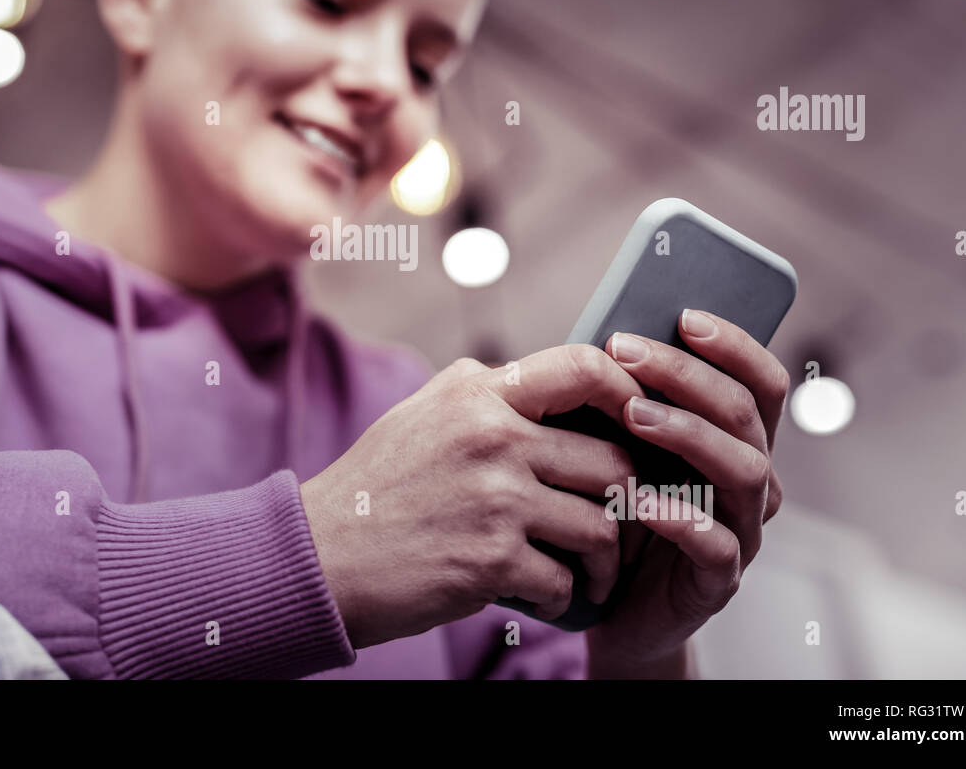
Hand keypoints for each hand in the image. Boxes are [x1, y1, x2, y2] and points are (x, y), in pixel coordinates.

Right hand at [300, 345, 643, 648]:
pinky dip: (564, 596)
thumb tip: (561, 389)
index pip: (585, 368)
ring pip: (602, 526)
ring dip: (604, 560)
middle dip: (628, 503)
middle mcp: (493, 436)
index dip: (633, 392)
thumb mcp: (425, 414)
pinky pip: (565, 580)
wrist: (319, 556)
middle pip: (612, 461)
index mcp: (477, 392)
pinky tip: (545, 596)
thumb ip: (488, 398)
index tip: (645, 422)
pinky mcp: (491, 558)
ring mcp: (495, 497)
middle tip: (619, 526)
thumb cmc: (375, 488)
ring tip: (589, 574)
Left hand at [585, 309, 788, 676]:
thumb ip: (627, 401)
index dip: (734, 344)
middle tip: (624, 351)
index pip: (761, 381)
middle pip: (746, 414)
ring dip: (688, 433)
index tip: (683, 314)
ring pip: (742, 470)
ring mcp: (742, 531)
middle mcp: (751, 480)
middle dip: (686, 374)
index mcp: (736, 441)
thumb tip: (598, 337)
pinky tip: (640, 499)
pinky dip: (680, 518)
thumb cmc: (614, 509)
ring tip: (631, 413)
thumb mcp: (621, 447)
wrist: (609, 606)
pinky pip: (715, 546)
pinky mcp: (718, 581)